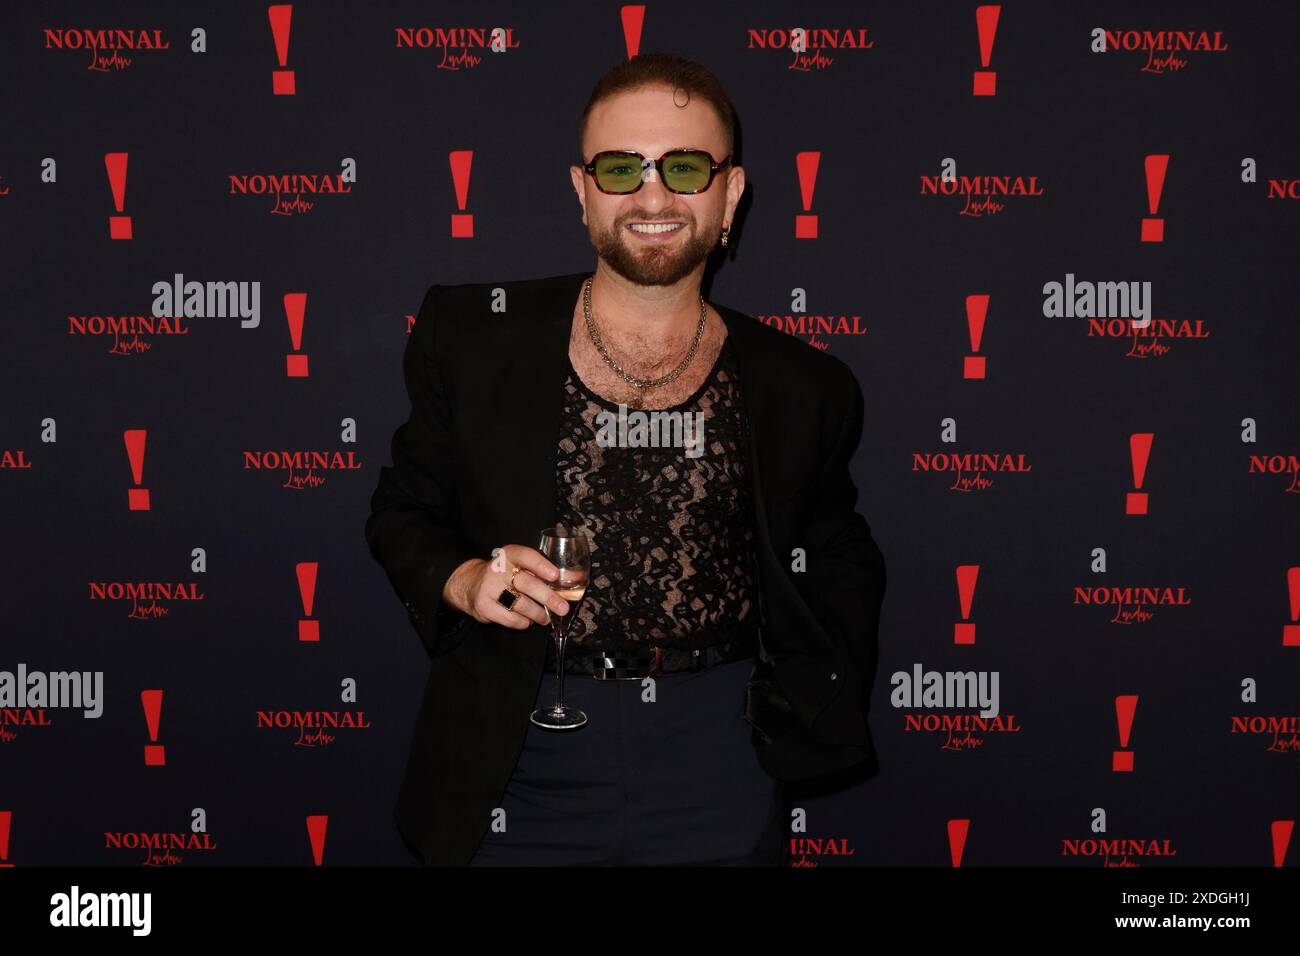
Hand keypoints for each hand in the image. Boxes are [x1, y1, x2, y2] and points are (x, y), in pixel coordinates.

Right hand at [442, 544, 570, 629]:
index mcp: (509, 554)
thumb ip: (543, 570)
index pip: (526, 556)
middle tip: (562, 608)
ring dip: (538, 614)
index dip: (541, 565)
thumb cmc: (505, 575)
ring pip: (521, 605)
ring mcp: (489, 588)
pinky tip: (527, 619)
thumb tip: (577, 578)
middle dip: (548, 597)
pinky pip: (511, 619)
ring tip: (545, 617)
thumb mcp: (519, 565)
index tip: (555, 575)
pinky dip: (524, 622)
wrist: (470, 585)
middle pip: (527, 584)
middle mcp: (497, 569)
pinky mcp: (484, 607)